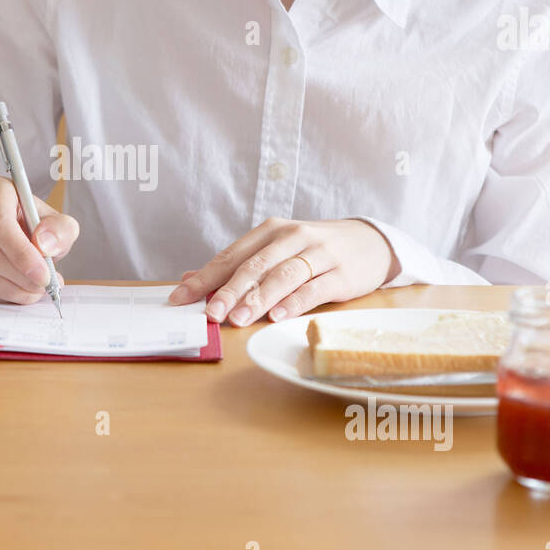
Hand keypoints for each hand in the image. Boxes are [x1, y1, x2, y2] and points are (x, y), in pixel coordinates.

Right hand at [0, 175, 78, 304]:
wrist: (21, 232)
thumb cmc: (36, 224)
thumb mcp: (59, 223)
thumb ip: (60, 230)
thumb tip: (44, 244)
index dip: (21, 253)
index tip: (43, 273)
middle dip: (21, 276)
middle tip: (44, 285)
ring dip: (13, 289)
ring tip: (36, 290)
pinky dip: (1, 294)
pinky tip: (20, 290)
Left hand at [167, 218, 398, 324]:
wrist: (370, 242)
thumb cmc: (313, 249)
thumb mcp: (275, 249)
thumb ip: (237, 264)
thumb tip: (190, 278)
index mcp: (270, 231)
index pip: (231, 256)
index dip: (204, 278)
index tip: (180, 298)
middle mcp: (292, 237)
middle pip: (255, 265)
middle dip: (229, 290)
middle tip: (210, 313)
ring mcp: (318, 254)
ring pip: (283, 276)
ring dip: (259, 299)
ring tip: (238, 319)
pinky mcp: (341, 274)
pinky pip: (314, 289)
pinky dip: (294, 302)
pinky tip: (277, 316)